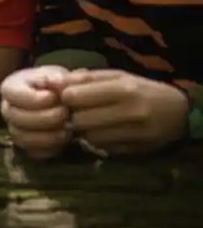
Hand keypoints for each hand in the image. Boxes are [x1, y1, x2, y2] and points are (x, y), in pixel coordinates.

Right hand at [0, 65, 72, 159]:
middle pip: (17, 118)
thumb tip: (58, 83)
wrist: (56, 99)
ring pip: (22, 138)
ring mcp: (14, 129)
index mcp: (10, 88)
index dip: (36, 99)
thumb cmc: (53, 84)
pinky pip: (32, 153)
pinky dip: (49, 150)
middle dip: (44, 118)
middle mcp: (6, 110)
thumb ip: (59, 78)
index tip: (55, 97)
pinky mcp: (25, 146)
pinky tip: (63, 142)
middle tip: (66, 113)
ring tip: (67, 130)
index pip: (15, 96)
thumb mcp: (56, 75)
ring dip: (47, 137)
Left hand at [62, 69, 188, 155]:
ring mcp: (135, 134)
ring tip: (92, 121)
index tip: (68, 96)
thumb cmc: (141, 89)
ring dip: (84, 131)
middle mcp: (131, 112)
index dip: (65, 97)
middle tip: (78, 111)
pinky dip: (97, 142)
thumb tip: (50, 82)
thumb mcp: (116, 76)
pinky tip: (105, 132)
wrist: (177, 112)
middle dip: (73, 116)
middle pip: (79, 120)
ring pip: (89, 137)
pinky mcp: (135, 151)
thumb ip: (84, 79)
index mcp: (124, 88)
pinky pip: (102, 149)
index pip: (75, 96)